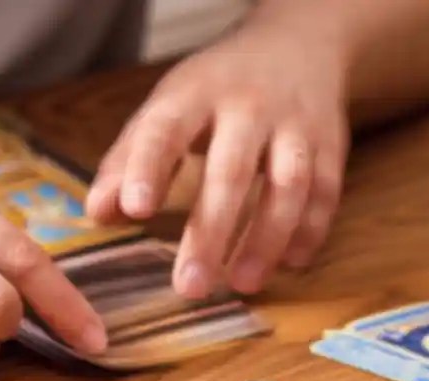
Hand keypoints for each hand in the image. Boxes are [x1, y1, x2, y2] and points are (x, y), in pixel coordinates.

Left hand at [87, 23, 350, 297]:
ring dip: (266, 239)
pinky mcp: (331, 146)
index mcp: (195, 93)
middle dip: (211, 232)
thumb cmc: (217, 91)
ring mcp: (295, 126)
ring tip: (241, 284)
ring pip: (288, 186)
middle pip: (231, 171)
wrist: (297, 46)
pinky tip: (289, 264)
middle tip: (189, 287)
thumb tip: (97, 213)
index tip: (135, 210)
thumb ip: (129, 160)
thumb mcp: (167, 109)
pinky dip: (309, 232)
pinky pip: (325, 194)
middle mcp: (249, 106)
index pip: (166, 130)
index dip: (147, 168)